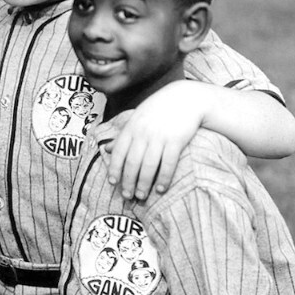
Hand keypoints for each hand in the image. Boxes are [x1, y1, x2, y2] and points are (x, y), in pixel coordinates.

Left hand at [107, 81, 208, 199]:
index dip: (114, 169)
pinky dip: (163, 178)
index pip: (119, 152)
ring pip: (148, 165)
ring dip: (144, 183)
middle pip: (132, 162)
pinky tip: (160, 189)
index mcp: (131, 128)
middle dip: (128, 181)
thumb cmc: (159, 110)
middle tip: (127, 196)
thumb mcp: (137, 118)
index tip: (112, 183)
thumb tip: (108, 149)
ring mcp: (160, 137)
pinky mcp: (176, 140)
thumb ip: (123, 135)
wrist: (187, 98)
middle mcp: (143, 133)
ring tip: (141, 196)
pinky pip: (168, 163)